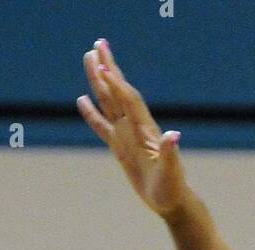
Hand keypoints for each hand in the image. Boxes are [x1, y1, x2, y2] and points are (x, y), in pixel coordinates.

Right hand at [77, 39, 187, 217]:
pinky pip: (102, 125)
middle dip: (108, 68)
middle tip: (97, 45)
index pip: (129, 101)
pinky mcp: (120, 147)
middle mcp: (135, 127)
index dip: (117, 85)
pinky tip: (81, 99)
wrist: (171, 200)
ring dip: (100, 80)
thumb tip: (173, 135)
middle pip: (118, 91)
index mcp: (145, 130)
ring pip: (109, 102)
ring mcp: (126, 135)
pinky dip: (92, 113)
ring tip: (90, 58)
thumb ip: (170, 153)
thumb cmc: (172, 188)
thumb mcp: (172, 172)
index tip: (105, 67)